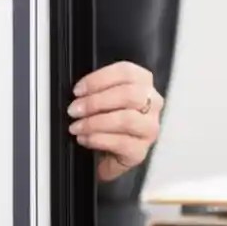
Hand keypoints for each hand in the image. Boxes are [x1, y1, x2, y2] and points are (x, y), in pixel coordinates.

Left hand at [67, 61, 162, 181]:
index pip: (126, 72)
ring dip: (94, 122)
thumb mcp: (102, 99)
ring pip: (126, 119)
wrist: (108, 153)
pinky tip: (84, 139)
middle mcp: (152, 104)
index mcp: (142, 83)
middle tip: (74, 110)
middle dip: (96, 102)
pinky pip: (120, 143)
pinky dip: (97, 139)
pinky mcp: (141, 151)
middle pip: (129, 94)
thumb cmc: (104, 120)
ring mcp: (149, 128)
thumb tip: (79, 91)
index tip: (78, 90)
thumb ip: (95, 89)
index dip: (99, 79)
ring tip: (76, 127)